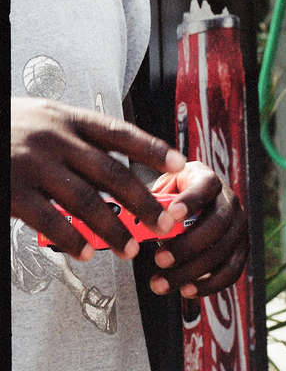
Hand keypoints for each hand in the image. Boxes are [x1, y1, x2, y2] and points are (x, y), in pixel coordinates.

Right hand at [11, 96, 184, 259]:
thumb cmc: (4, 129)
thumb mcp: (41, 118)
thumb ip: (75, 137)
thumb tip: (119, 163)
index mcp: (66, 118)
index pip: (121, 132)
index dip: (154, 149)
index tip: (182, 164)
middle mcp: (54, 138)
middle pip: (113, 172)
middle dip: (144, 202)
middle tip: (164, 224)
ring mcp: (32, 163)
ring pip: (86, 200)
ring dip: (113, 228)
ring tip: (130, 248)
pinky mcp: (11, 189)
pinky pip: (49, 219)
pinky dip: (71, 238)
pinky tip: (84, 251)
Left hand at [147, 161, 249, 298]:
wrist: (191, 207)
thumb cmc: (172, 199)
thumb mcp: (160, 193)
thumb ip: (150, 204)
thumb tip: (127, 220)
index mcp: (207, 180)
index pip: (205, 186)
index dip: (190, 202)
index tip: (169, 216)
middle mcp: (229, 201)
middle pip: (217, 223)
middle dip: (187, 245)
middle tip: (159, 260)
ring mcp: (239, 226)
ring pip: (223, 250)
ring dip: (191, 271)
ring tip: (163, 282)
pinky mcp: (242, 248)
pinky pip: (231, 270)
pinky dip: (209, 284)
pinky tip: (186, 289)